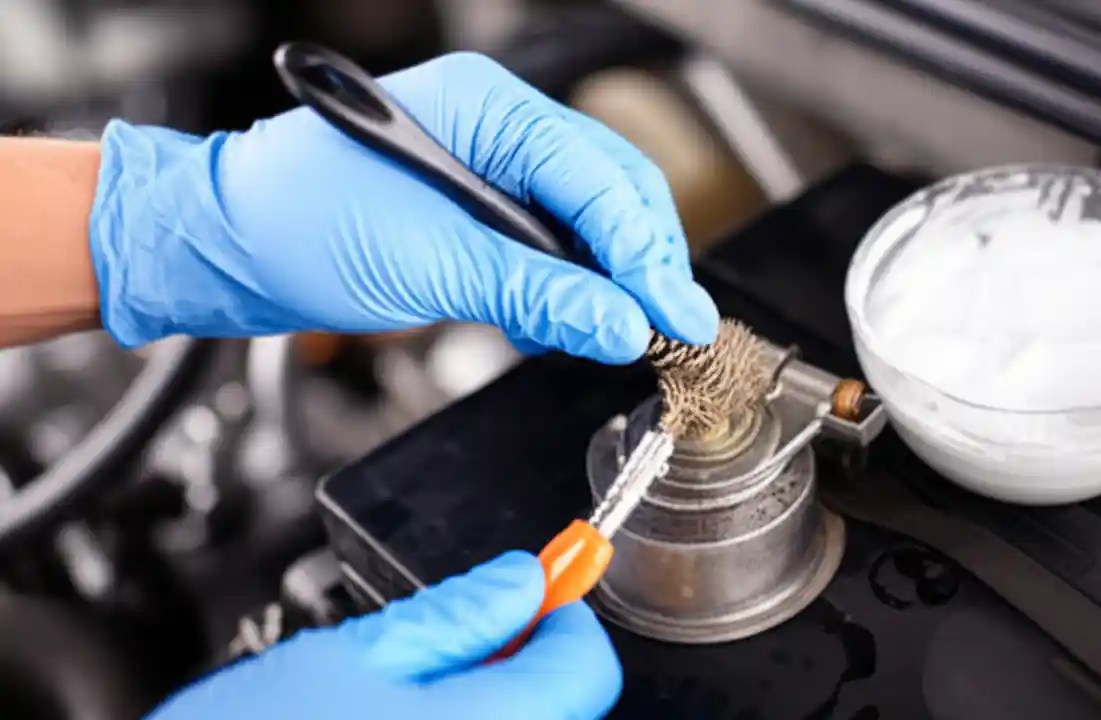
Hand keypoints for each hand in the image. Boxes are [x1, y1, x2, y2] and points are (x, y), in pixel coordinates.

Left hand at [90, 52, 717, 361]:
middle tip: (667, 327)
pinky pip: (542, 243)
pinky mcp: (470, 208)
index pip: (601, 181)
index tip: (678, 316)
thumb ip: (537, 293)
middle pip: (608, 192)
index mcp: (490, 111)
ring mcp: (485, 166)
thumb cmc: (298, 224)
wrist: (222, 245)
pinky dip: (561, 285)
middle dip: (642, 262)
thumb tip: (620, 324)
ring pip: (581, 222)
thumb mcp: (432, 265)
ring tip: (619, 331)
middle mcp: (496, 128)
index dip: (648, 256)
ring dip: (604, 278)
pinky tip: (563, 319)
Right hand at [147, 552, 621, 719]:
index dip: (562, 615)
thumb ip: (449, 617)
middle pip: (561, 709)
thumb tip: (517, 580)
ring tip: (408, 698)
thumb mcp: (340, 660)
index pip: (585, 669)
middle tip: (460, 643)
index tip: (537, 593)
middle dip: (521, 663)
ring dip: (489, 703)